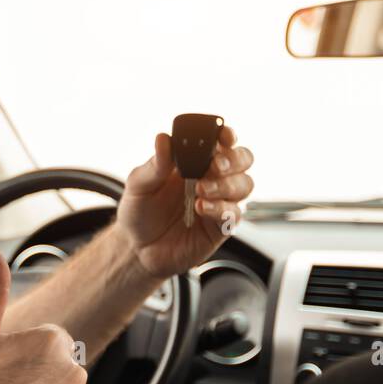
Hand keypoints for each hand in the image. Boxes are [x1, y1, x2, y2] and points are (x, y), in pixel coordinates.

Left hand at [114, 125, 254, 278]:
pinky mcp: (220, 226)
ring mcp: (219, 202)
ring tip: (201, 189)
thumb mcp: (139, 185)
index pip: (221, 141)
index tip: (223, 136)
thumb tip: (163, 139)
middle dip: (234, 159)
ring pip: (244, 185)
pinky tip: (201, 207)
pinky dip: (220, 208)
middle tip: (215, 166)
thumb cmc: (139, 212)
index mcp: (194, 160)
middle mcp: (211, 178)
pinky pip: (233, 214)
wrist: (137, 248)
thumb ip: (154, 164)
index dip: (227, 135)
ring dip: (226, 184)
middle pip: (243, 159)